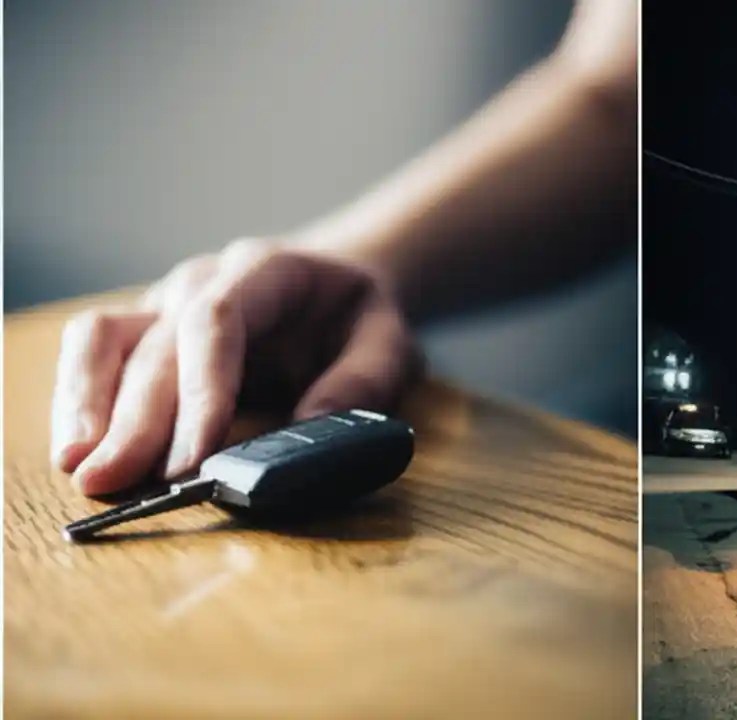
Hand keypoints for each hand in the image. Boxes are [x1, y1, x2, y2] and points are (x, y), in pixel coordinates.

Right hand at [50, 238, 421, 495]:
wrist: (335, 283)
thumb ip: (361, 383)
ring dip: (86, 404)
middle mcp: (204, 281)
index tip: (192, 457)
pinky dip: (78, 398)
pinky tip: (75, 450)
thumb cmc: (359, 319)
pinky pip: (95, 353)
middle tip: (112, 482)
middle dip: (135, 420)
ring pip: (104, 340)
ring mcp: (167, 304)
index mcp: (268, 272)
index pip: (219, 321)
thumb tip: (308, 433)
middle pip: (158, 346)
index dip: (201, 391)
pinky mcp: (146, 331)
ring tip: (78, 467)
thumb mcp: (390, 343)